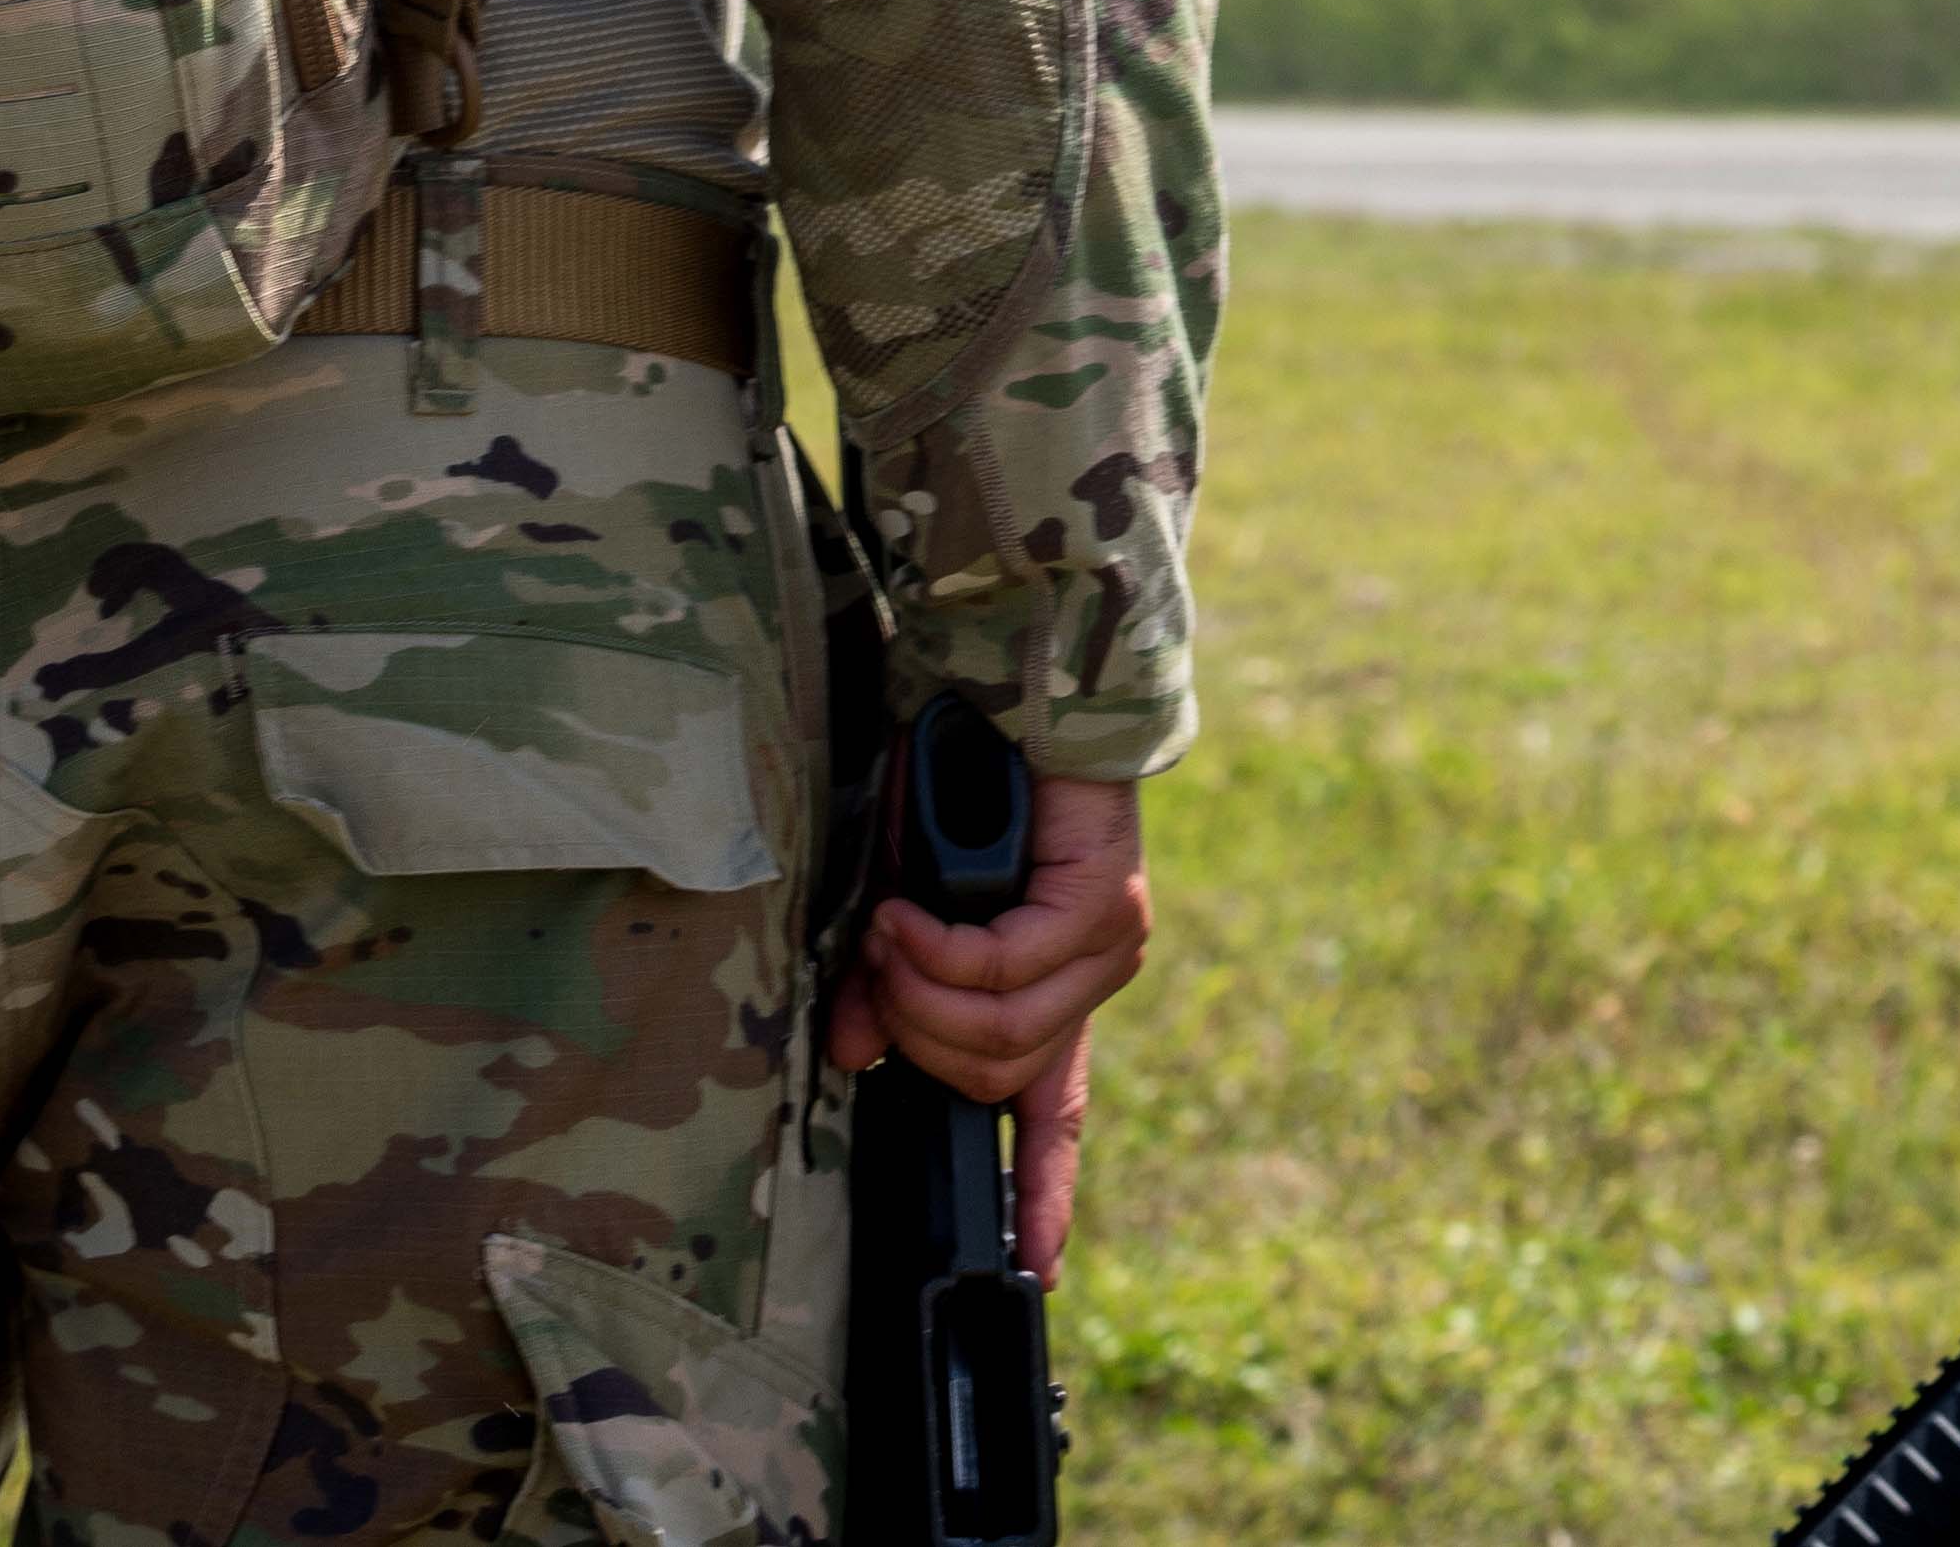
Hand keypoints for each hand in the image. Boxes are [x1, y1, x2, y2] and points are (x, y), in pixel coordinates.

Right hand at [826, 768, 1148, 1279]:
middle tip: (872, 963)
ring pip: (999, 1031)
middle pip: (993, 1076)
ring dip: (919, 990)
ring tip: (886, 930)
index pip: (1057, 1116)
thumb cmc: (957, 794)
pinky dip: (937, 946)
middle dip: (913, 1034)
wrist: (1008, 692)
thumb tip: (853, 1059)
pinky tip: (907, 910)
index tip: (1034, 1266)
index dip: (1046, 1196)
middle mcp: (1090, 979)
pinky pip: (1002, 967)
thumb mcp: (901, 904)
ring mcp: (1106, 945)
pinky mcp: (1102, 907)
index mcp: (1051, 993)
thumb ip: (887, 985)